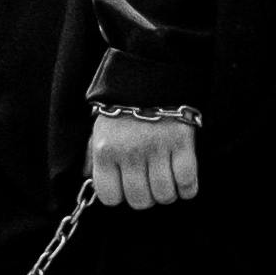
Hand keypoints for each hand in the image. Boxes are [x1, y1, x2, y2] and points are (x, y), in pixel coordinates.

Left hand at [85, 109, 200, 210]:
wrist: (151, 74)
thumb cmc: (123, 107)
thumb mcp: (99, 130)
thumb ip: (93, 156)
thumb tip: (87, 175)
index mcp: (105, 151)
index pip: (110, 197)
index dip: (120, 195)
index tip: (126, 186)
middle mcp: (129, 153)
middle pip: (139, 200)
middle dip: (146, 197)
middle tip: (149, 184)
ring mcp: (157, 148)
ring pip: (164, 194)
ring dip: (167, 193)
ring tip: (167, 181)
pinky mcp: (181, 142)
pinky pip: (187, 180)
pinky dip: (188, 187)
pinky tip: (183, 180)